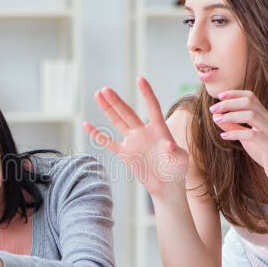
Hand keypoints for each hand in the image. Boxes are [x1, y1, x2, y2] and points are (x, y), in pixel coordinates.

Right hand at [83, 77, 187, 197]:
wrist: (167, 187)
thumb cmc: (177, 172)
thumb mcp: (181, 161)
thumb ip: (176, 152)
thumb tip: (170, 145)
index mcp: (159, 130)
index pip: (152, 107)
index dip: (146, 94)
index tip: (140, 79)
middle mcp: (144, 132)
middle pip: (128, 113)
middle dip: (116, 101)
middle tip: (105, 89)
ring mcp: (133, 142)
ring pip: (118, 122)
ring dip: (108, 109)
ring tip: (98, 95)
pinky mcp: (125, 154)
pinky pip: (109, 143)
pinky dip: (97, 135)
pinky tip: (87, 125)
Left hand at [210, 90, 267, 185]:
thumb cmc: (263, 151)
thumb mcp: (245, 137)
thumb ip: (233, 127)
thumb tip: (216, 117)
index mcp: (263, 115)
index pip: (250, 96)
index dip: (234, 93)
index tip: (219, 96)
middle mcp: (267, 119)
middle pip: (248, 102)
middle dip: (229, 103)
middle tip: (212, 109)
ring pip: (250, 115)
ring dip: (231, 116)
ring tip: (216, 119)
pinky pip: (251, 134)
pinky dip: (235, 133)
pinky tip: (223, 136)